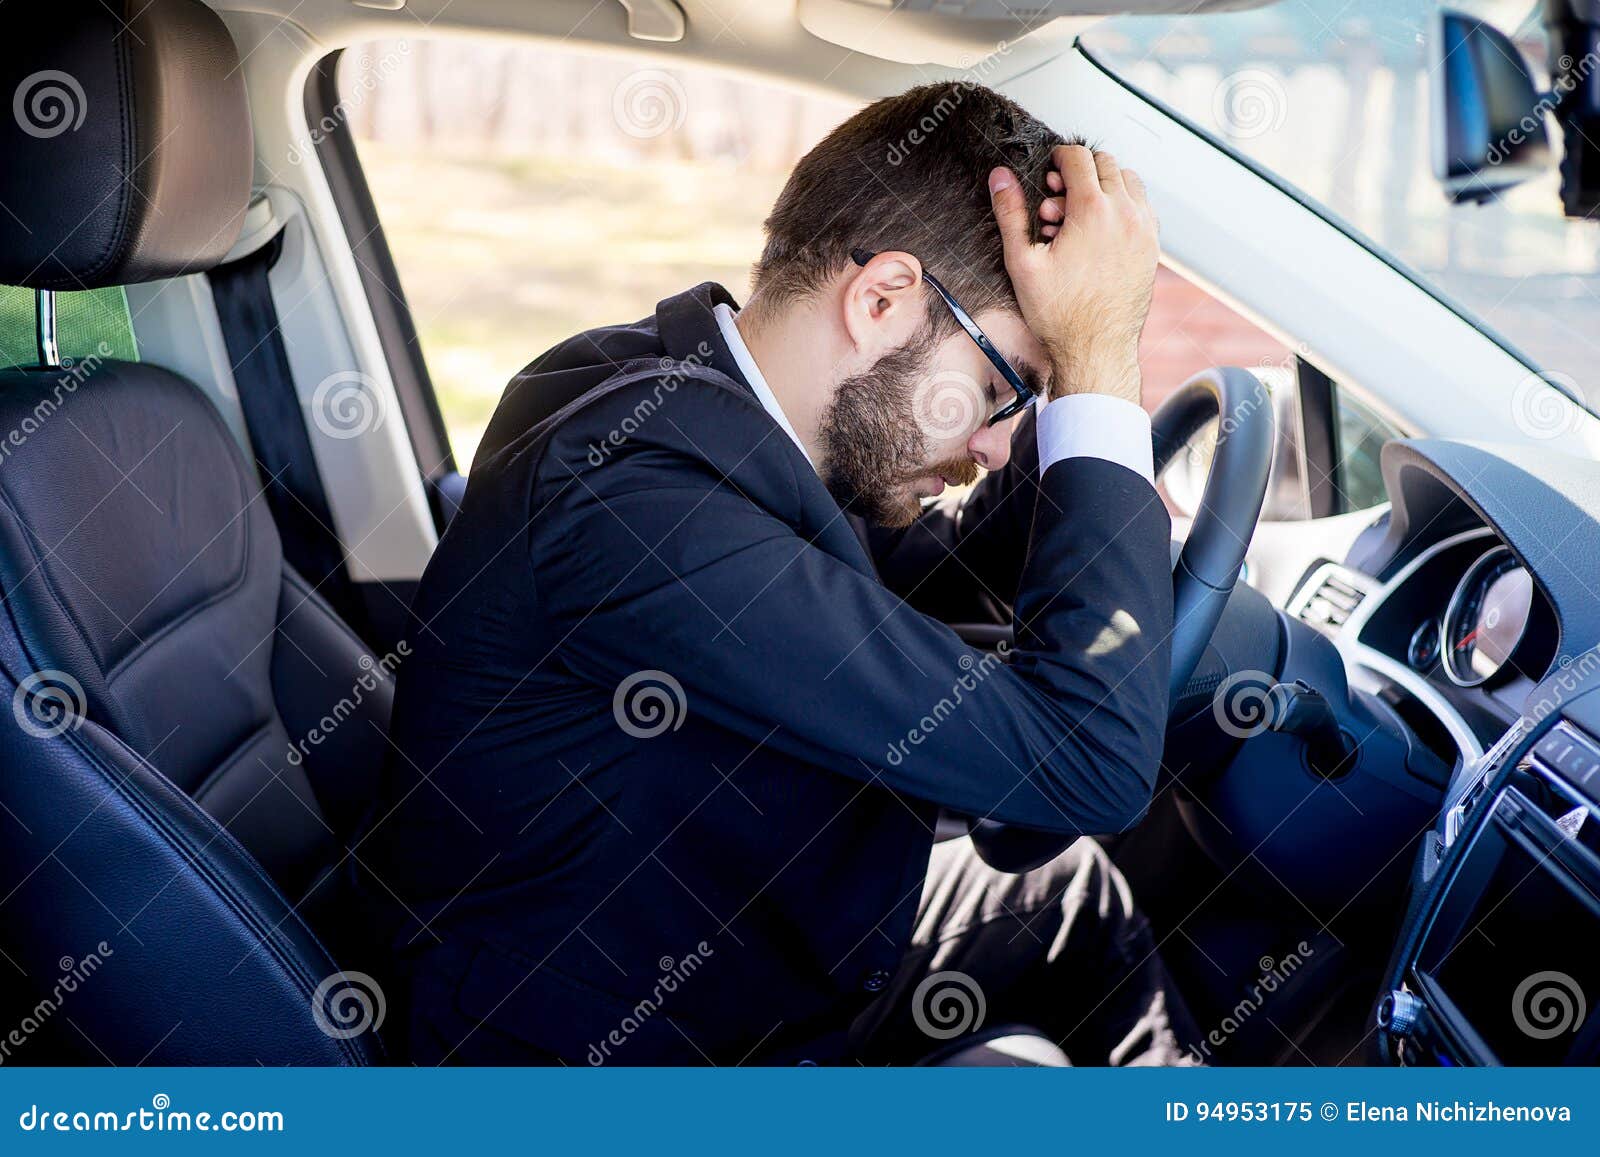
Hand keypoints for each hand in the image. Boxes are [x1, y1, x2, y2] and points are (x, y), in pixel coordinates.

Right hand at [988, 145, 1157, 404]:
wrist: (1095, 350)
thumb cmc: (1061, 314)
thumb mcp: (1022, 262)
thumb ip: (1010, 213)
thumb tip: (1000, 178)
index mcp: (1093, 210)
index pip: (1078, 157)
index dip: (1058, 158)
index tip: (1050, 172)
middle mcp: (1125, 213)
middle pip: (1106, 163)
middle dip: (1079, 174)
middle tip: (1058, 203)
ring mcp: (1144, 229)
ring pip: (1128, 180)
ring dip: (1103, 186)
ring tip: (1078, 217)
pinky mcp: (1151, 246)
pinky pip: (1142, 206)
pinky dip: (1122, 206)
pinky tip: (1099, 232)